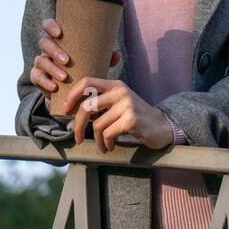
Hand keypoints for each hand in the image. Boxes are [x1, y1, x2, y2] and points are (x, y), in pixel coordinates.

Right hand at [29, 18, 118, 95]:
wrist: (71, 88)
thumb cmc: (83, 66)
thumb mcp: (93, 60)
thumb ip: (104, 56)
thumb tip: (116, 54)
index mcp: (58, 38)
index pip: (48, 25)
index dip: (50, 26)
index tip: (60, 33)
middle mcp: (47, 48)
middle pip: (44, 42)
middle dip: (54, 50)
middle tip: (67, 60)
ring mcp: (41, 62)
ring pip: (41, 60)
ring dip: (52, 68)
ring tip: (64, 77)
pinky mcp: (37, 77)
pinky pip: (36, 77)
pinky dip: (45, 82)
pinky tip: (54, 87)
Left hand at [59, 76, 173, 152]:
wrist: (162, 126)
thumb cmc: (137, 117)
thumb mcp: (120, 102)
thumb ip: (102, 101)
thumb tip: (73, 110)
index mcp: (115, 85)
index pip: (86, 81)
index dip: (72, 95)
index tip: (66, 110)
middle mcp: (120, 91)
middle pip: (87, 106)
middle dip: (78, 125)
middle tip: (78, 137)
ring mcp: (126, 105)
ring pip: (97, 125)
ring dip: (97, 140)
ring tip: (103, 145)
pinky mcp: (131, 119)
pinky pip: (108, 134)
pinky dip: (106, 143)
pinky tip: (110, 146)